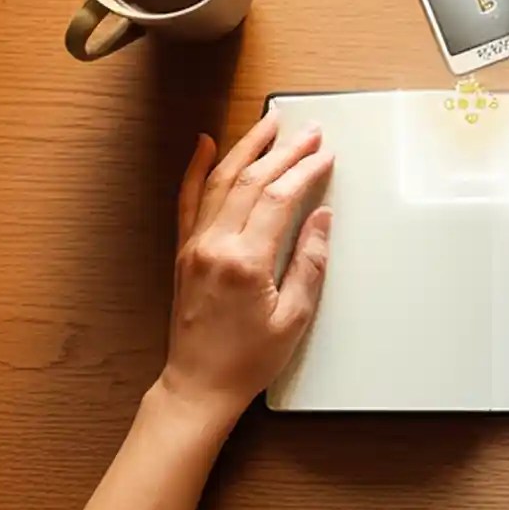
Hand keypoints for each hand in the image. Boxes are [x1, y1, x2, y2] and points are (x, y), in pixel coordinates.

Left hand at [157, 113, 333, 427]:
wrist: (198, 386)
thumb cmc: (247, 360)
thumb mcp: (294, 318)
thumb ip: (310, 263)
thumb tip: (321, 219)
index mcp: (245, 261)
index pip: (279, 198)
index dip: (305, 171)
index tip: (325, 155)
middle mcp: (214, 245)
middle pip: (251, 180)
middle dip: (283, 151)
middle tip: (309, 131)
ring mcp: (194, 245)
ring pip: (220, 180)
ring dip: (246, 147)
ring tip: (268, 123)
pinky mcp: (184, 251)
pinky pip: (189, 200)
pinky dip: (196, 169)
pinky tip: (205, 145)